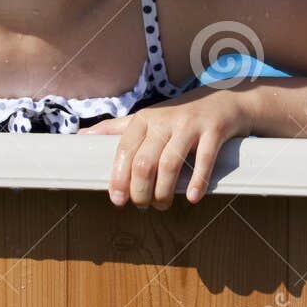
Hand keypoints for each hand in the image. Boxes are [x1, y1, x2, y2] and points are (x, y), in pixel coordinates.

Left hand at [85, 88, 253, 208]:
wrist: (225, 100)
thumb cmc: (180, 116)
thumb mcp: (149, 117)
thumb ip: (116, 128)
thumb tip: (81, 136)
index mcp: (145, 119)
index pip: (125, 151)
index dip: (119, 179)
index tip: (118, 200)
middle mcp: (165, 120)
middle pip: (144, 162)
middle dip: (141, 191)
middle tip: (143, 206)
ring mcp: (190, 125)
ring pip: (170, 163)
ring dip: (164, 191)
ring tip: (163, 205)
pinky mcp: (214, 131)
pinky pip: (204, 159)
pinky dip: (197, 181)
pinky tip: (193, 198)